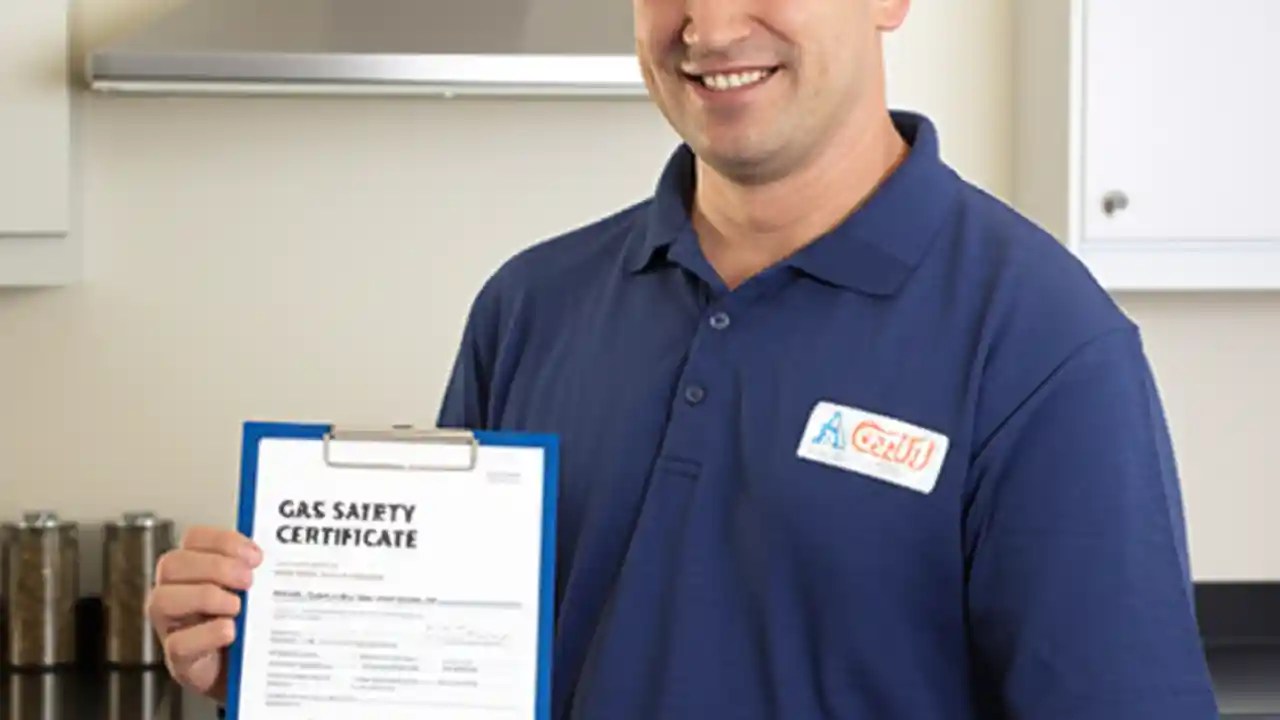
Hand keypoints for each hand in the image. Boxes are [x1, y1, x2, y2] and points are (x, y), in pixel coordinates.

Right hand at [147, 526, 261, 703]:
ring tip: (238, 606)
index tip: (255, 555)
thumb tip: (283, 552)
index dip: (222, 540)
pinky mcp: (179, 659)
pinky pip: (179, 643)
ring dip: (205, 596)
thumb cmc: (249, 625)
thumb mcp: (255, 592)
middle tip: (248, 579)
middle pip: (172, 563)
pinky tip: (230, 631)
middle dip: (214, 566)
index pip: (194, 538)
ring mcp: (170, 626)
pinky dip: (206, 634)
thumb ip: (259, 572)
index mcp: (194, 568)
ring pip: (163, 599)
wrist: (250, 672)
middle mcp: (174, 592)